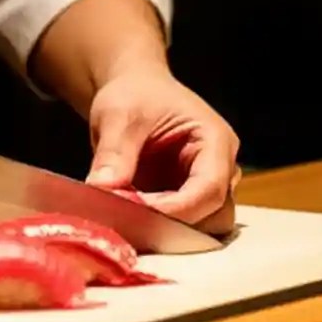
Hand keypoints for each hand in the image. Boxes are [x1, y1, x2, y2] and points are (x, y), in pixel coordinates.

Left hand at [84, 66, 239, 234]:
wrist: (134, 92)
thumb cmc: (135, 94)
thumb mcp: (119, 115)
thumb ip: (114, 152)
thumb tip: (101, 189)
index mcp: (215, 141)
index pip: (209, 188)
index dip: (175, 209)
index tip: (135, 214)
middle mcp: (220, 169)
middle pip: (214, 216)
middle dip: (173, 224)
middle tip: (127, 218)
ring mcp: (204, 188)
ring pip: (200, 228)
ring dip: (165, 229)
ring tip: (125, 216)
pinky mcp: (186, 201)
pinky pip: (178, 226)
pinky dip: (154, 228)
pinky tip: (125, 218)